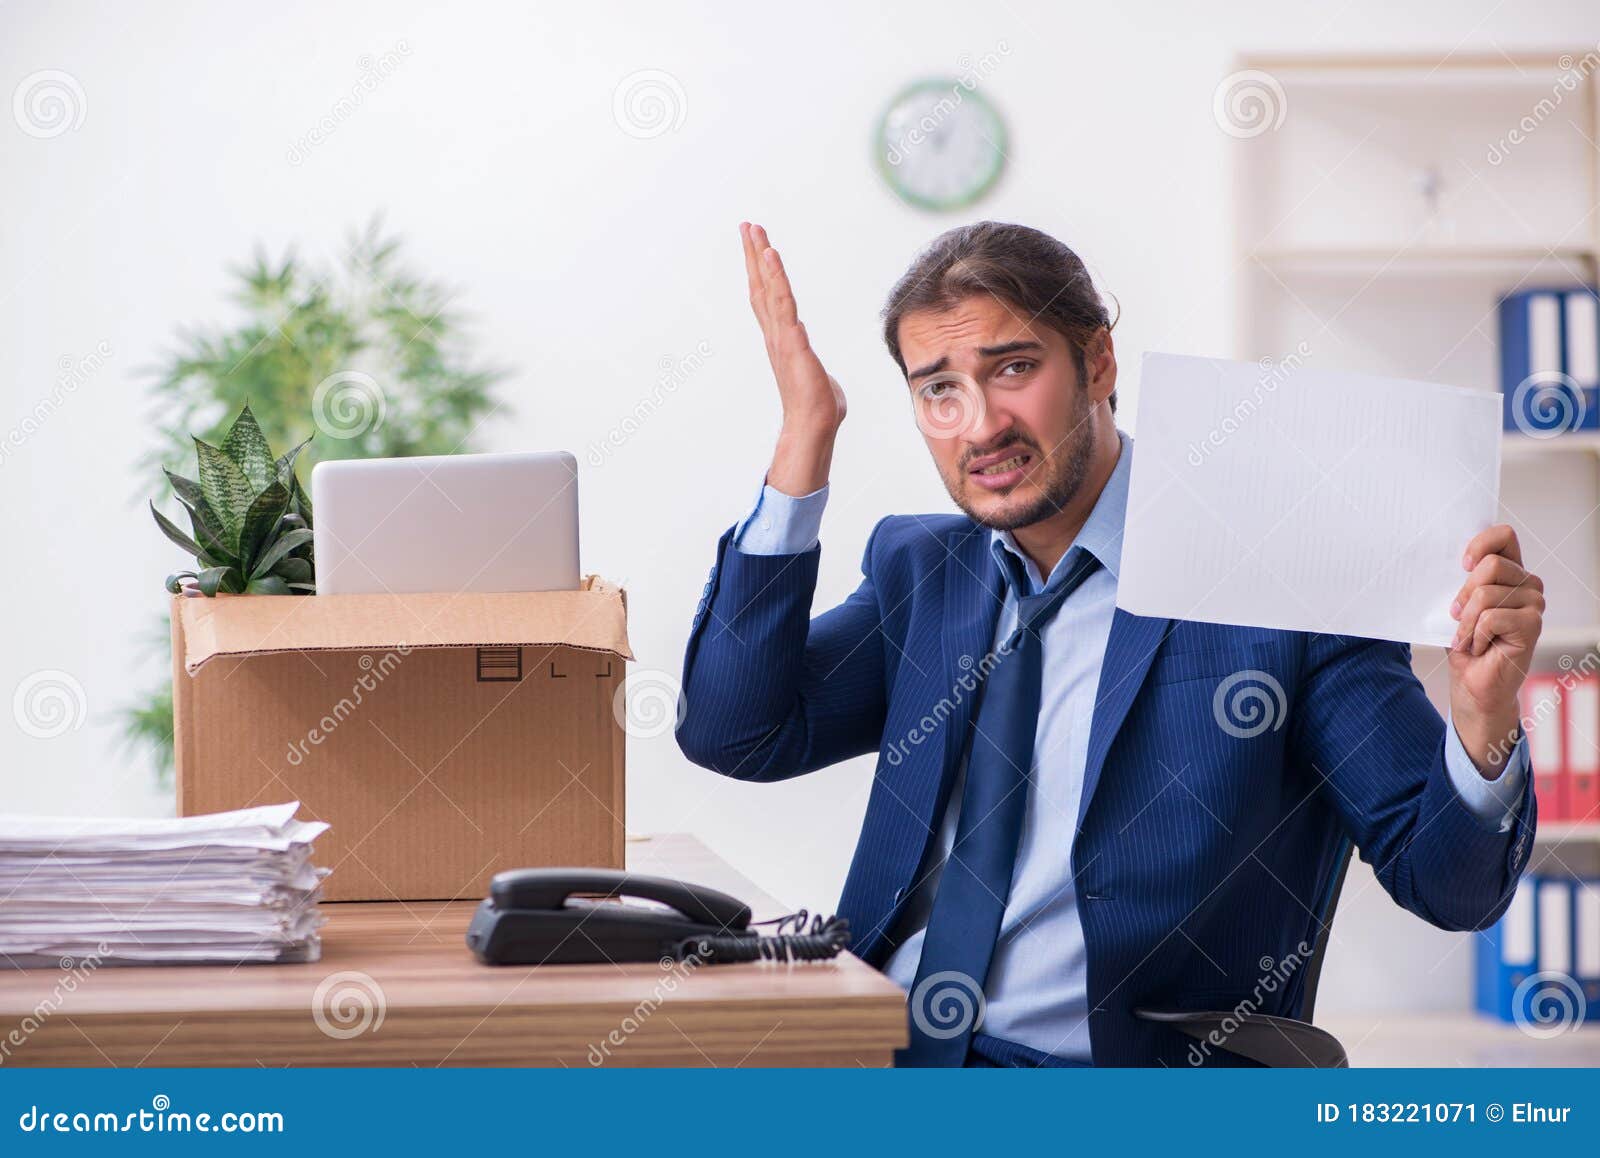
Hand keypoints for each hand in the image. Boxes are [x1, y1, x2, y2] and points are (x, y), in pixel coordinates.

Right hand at [741, 222, 844, 493]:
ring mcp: (782, 339)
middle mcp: (776, 334)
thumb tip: (818, 375)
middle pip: (761, 287)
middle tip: (747, 226)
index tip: (756, 245)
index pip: (767, 297)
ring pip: (770, 293)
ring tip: (758, 236)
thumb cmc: (819, 407)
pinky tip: (773, 264)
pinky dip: (777, 284)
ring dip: (763, 263)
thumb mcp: (818, 376)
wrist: (815, 428)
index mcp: (781, 338)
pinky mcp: (794, 345)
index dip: (761, 271)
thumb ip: (812, 366)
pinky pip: (784, 308)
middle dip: (754, 256)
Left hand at [1447, 524, 1544, 774]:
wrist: (1472, 685)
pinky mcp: (1532, 625)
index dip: (1480, 543)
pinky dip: (1475, 635)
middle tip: (1458, 618)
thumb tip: (1442, 558)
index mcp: (1509, 572)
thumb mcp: (1455, 606)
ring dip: (1466, 621)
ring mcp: (1534, 604)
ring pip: (1485, 593)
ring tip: (1469, 639)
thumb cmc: (1464, 644)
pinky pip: (1490, 617)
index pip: (1504, 535)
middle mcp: (1527, 584)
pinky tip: (1480, 648)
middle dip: (1463, 594)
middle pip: (1490, 565)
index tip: (1460, 565)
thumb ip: (1459, 581)